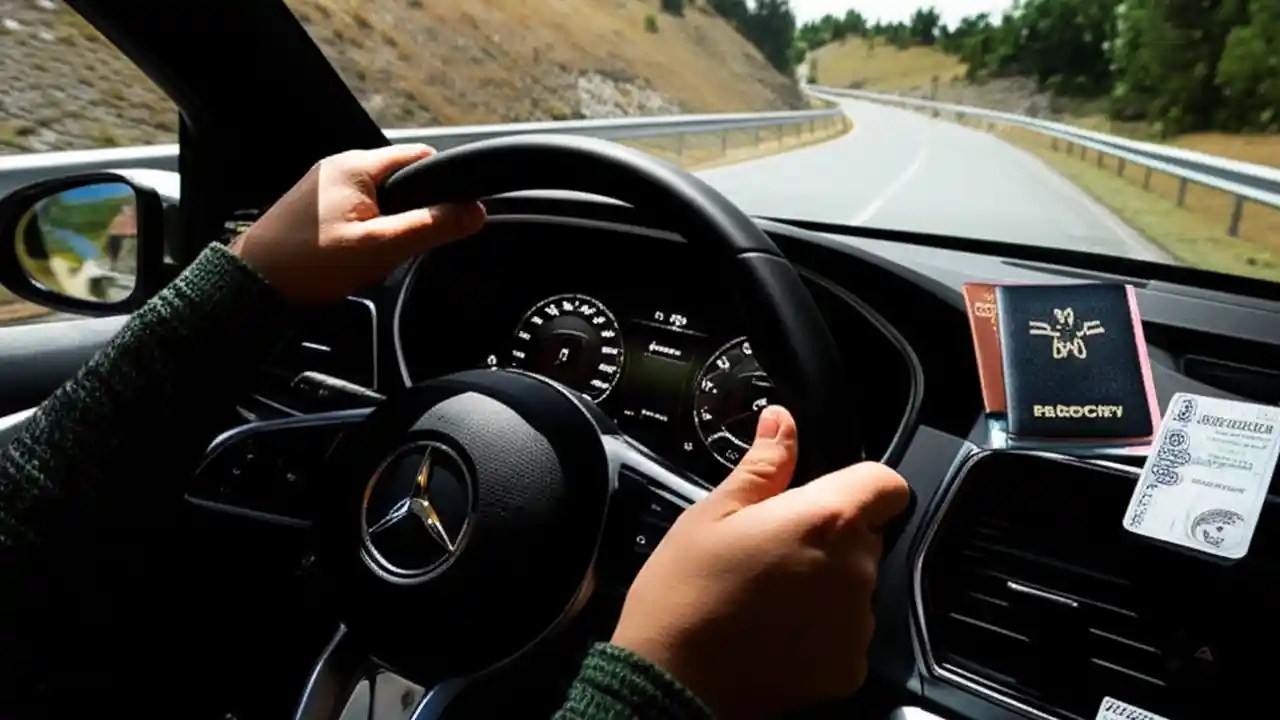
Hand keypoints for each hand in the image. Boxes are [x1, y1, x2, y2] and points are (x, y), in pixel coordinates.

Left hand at [231, 144, 484, 305]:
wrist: (253, 285)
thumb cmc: (309, 264)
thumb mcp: (380, 248)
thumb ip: (430, 227)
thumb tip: (475, 212)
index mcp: (356, 165)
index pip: (420, 156)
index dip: (444, 183)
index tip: (455, 213)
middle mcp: (340, 166)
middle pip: (401, 178)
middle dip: (415, 210)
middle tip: (408, 245)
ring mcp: (325, 186)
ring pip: (381, 197)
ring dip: (391, 223)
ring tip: (379, 254)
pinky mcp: (316, 207)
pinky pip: (360, 209)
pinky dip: (370, 230)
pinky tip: (359, 256)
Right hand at [611, 406, 909, 717]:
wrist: (672, 685)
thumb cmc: (685, 593)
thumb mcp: (712, 515)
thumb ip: (762, 465)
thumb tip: (783, 420)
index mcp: (825, 520)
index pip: (886, 484)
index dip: (860, 484)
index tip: (823, 496)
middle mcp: (855, 570)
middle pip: (864, 537)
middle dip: (828, 538)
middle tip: (770, 550)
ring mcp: (856, 624)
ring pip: (854, 586)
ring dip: (824, 585)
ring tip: (765, 596)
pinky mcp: (850, 668)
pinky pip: (845, 634)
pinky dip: (819, 632)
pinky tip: (772, 633)